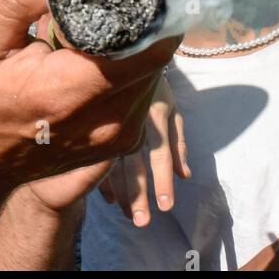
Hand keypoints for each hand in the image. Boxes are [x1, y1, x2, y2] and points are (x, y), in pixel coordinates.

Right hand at [0, 0, 181, 196]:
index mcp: (70, 92)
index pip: (144, 39)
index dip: (146, 2)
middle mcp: (107, 119)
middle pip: (156, 51)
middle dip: (142, 16)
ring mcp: (121, 135)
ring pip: (155, 68)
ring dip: (137, 41)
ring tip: (100, 25)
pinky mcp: (126, 140)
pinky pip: (144, 88)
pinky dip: (130, 65)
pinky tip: (97, 58)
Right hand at [97, 74, 189, 226]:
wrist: (122, 57)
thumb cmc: (154, 87)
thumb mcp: (172, 109)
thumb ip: (179, 143)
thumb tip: (185, 175)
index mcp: (153, 117)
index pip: (159, 154)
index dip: (162, 181)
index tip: (166, 207)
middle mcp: (130, 122)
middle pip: (133, 164)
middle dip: (137, 195)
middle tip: (142, 222)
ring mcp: (109, 123)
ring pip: (113, 163)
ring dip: (120, 192)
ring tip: (127, 215)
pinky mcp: (93, 125)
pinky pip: (96, 156)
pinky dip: (102, 178)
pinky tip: (109, 199)